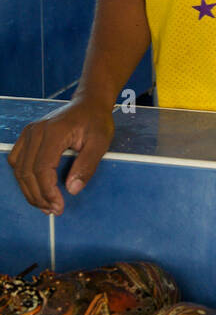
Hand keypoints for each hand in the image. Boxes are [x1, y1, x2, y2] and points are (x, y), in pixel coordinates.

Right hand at [7, 100, 113, 214]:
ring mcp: (29, 133)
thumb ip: (87, 165)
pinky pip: (16, 161)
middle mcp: (35, 131)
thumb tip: (72, 190)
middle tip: (54, 211)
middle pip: (27, 172)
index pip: (42, 169)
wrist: (88, 103)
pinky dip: (23, 178)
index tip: (59, 207)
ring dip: (29, 191)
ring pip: (19, 169)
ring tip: (46, 206)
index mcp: (53, 132)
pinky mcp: (27, 136)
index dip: (47, 192)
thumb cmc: (96, 121)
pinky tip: (36, 189)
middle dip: (38, 196)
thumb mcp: (100, 142)